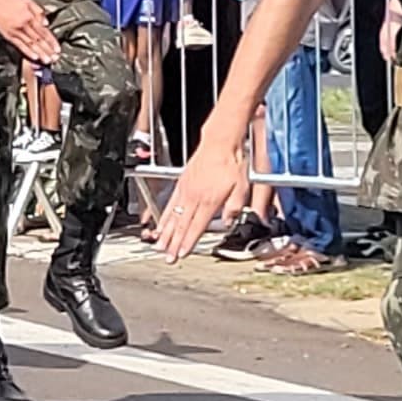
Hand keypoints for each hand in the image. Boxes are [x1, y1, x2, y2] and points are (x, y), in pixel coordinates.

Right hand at [0, 0, 58, 64]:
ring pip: (30, 44)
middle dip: (48, 50)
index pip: (44, 32)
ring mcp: (16, 32)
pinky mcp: (9, 36)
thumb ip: (39, 12)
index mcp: (30, 17)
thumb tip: (47, 23)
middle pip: (38, 40)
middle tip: (54, 58)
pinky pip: (19, 45)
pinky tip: (33, 57)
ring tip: (46, 60)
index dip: (52, 41)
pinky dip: (27, 52)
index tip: (57, 49)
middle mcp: (24, 26)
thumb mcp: (28, 2)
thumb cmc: (11, 1)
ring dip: (40, 53)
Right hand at [153, 131, 249, 259]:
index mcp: (209, 201)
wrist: (219, 143)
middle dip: (173, 243)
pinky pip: (170, 204)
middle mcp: (194, 197)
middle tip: (168, 257)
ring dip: (166, 233)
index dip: (188, 242)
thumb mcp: (241, 187)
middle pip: (181, 225)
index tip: (181, 254)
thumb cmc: (231, 163)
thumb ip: (234, 207)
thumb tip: (229, 222)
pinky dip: (164, 217)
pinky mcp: (181, 184)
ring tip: (159, 245)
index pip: (196, 227)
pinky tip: (161, 224)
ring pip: (173, 216)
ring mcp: (185, 190)